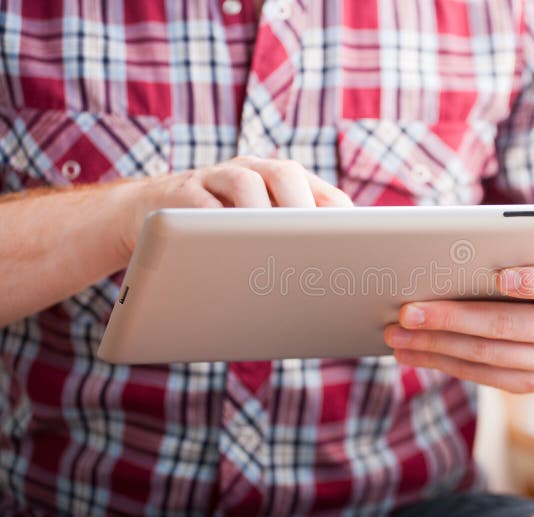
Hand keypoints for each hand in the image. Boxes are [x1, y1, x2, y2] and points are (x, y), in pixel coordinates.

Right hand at [117, 156, 352, 256]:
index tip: (356, 247)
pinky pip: (198, 199)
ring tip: (267, 246)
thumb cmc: (219, 239)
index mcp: (283, 187)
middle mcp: (254, 173)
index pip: (323, 195)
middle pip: (286, 174)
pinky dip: (213, 219)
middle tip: (312, 245)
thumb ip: (290, 254)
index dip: (341, 217)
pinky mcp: (182, 190)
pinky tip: (223, 247)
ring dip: (259, 212)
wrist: (148, 216)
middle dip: (303, 207)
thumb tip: (330, 296)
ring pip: (244, 180)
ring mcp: (217, 177)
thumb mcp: (258, 241)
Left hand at [384, 249, 533, 393]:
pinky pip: (481, 375)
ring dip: (435, 345)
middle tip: (407, 311)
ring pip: (487, 354)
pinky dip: (442, 363)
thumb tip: (489, 235)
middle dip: (452, 318)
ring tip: (397, 334)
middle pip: (509, 324)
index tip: (501, 275)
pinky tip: (412, 352)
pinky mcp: (532, 384)